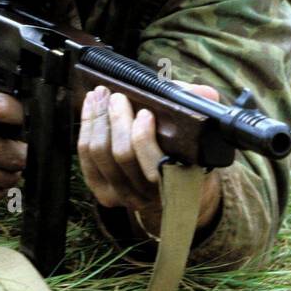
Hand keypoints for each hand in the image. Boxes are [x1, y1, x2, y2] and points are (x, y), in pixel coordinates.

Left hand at [76, 83, 222, 233]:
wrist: (176, 190)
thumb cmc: (188, 155)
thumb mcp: (201, 135)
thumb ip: (202, 110)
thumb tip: (204, 94)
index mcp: (176, 184)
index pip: (153, 165)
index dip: (143, 138)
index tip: (146, 113)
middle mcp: (147, 195)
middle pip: (121, 155)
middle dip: (117, 120)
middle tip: (117, 97)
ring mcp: (122, 196)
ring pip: (100, 154)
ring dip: (97, 119)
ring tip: (101, 94)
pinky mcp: (103, 192)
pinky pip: (86, 158)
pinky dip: (87, 127)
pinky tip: (91, 106)